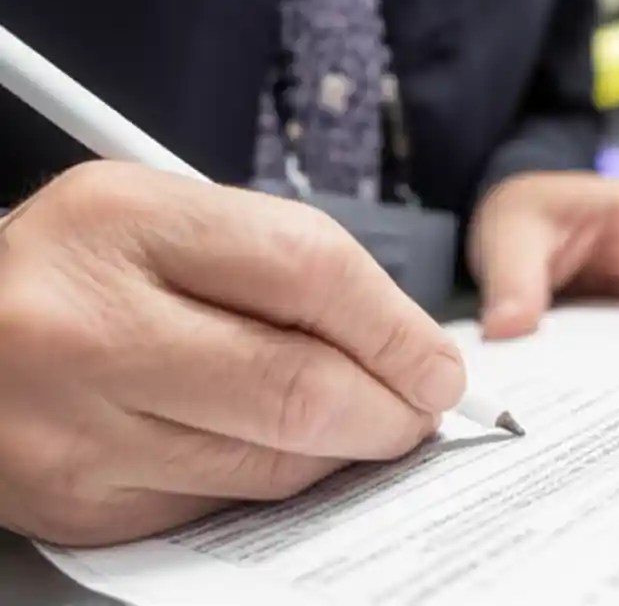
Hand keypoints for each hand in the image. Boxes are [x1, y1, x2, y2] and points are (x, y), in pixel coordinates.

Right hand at [0, 162, 464, 545]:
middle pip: (300, 389)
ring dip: (343, 451)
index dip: (399, 330)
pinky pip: (223, 505)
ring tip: (356, 422)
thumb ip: (286, 267)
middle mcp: (84, 325)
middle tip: (418, 409)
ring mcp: (74, 427)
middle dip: (391, 409)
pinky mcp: (78, 503)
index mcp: (123, 221)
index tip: (438, 361)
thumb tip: (409, 350)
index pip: (312, 273)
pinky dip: (271, 479)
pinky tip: (270, 446)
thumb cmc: (85, 267)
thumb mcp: (170, 220)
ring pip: (273, 464)